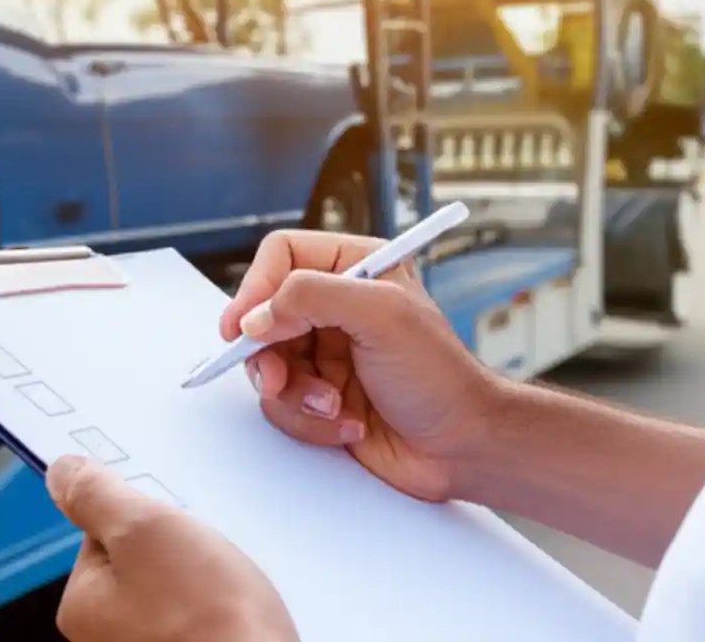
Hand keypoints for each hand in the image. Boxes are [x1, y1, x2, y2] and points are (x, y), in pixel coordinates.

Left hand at [47, 455, 298, 641]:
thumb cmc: (205, 616)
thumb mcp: (142, 531)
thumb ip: (97, 495)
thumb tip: (63, 471)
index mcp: (84, 606)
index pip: (105, 530)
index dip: (143, 512)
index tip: (172, 514)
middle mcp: (112, 633)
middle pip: (144, 556)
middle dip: (180, 541)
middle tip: (207, 547)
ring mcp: (155, 641)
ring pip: (180, 580)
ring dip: (208, 568)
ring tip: (231, 577)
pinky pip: (206, 608)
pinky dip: (226, 597)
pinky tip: (241, 599)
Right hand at [219, 229, 500, 501]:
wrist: (462, 447)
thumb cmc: (440, 377)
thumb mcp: (382, 317)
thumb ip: (313, 297)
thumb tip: (256, 317)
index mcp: (356, 267)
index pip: (281, 256)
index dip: (256, 289)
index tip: (242, 327)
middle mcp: (336, 306)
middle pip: (263, 315)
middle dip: (269, 355)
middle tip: (278, 379)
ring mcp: (326, 352)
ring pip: (266, 364)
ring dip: (295, 393)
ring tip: (334, 406)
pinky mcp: (320, 394)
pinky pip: (282, 403)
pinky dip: (308, 420)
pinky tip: (347, 424)